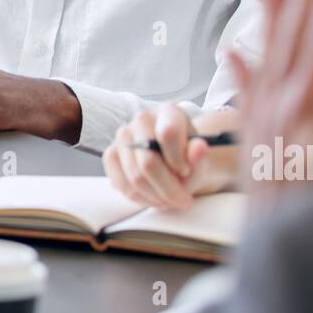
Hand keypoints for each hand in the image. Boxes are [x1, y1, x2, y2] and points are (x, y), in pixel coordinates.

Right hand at [103, 104, 238, 209]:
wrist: (175, 164)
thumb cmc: (188, 160)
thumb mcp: (200, 161)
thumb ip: (200, 156)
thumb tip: (199, 147)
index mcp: (168, 113)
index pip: (168, 134)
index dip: (178, 160)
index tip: (186, 173)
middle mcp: (141, 119)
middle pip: (148, 161)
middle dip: (167, 188)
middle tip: (181, 200)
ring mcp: (123, 136)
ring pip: (135, 177)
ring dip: (155, 197)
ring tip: (169, 199)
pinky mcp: (111, 154)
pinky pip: (121, 184)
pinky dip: (139, 198)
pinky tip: (153, 196)